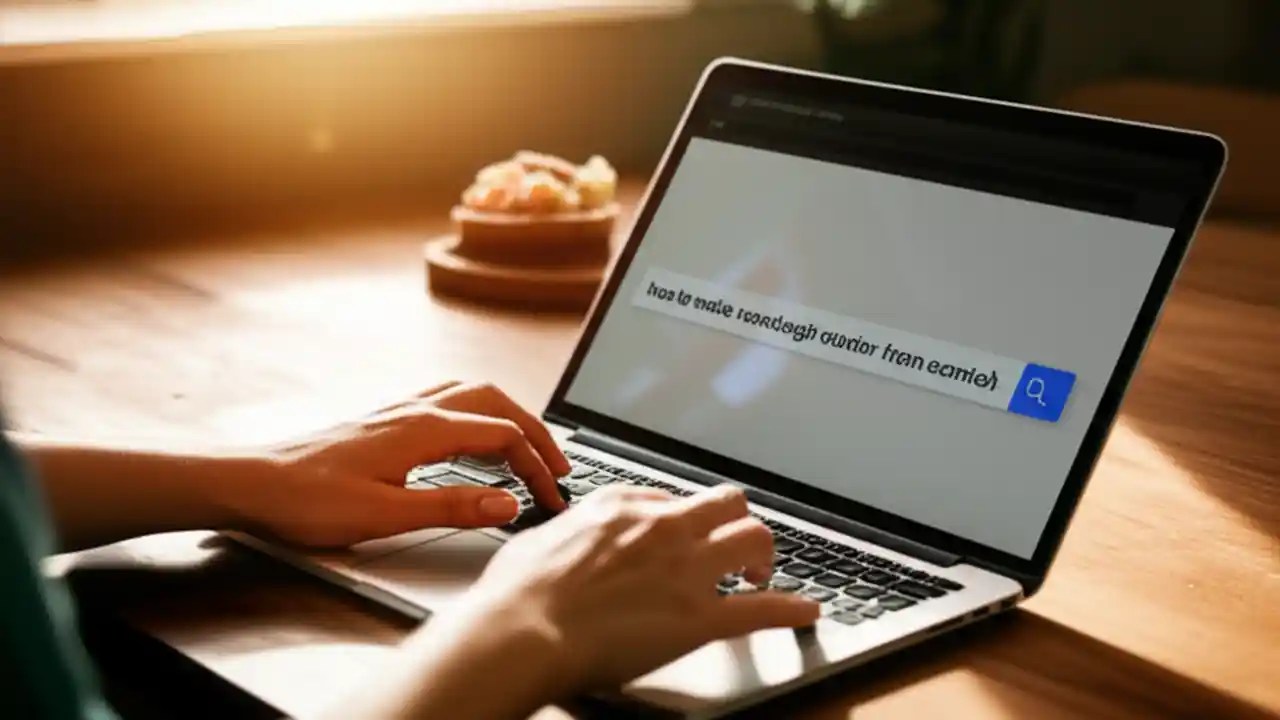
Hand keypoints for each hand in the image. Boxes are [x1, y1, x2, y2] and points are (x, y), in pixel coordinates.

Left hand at [237, 381, 570, 547]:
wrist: (250, 484)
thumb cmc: (308, 501)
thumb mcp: (387, 514)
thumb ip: (454, 506)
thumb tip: (510, 502)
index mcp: (424, 429)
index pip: (504, 435)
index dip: (537, 466)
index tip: (552, 498)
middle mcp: (415, 410)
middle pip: (496, 403)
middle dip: (535, 432)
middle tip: (558, 468)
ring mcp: (398, 411)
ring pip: (472, 395)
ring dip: (507, 417)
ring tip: (527, 449)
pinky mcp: (383, 421)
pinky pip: (447, 402)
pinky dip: (478, 416)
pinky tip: (471, 439)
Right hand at [439, 484, 820, 697]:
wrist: (522, 631)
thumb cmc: (518, 592)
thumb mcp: (539, 538)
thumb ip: (571, 533)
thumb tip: (571, 538)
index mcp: (622, 505)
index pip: (670, 499)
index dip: (680, 521)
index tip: (681, 537)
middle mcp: (663, 527)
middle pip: (726, 503)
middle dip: (735, 521)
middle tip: (733, 546)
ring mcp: (686, 570)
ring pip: (753, 538)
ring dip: (763, 555)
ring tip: (762, 574)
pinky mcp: (699, 617)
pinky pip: (762, 609)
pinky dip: (791, 609)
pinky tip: (806, 611)